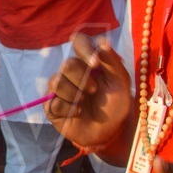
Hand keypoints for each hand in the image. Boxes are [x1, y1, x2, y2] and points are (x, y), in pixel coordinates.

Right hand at [44, 32, 134, 153]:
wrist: (110, 131)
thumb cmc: (115, 104)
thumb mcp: (120, 82)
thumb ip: (112, 61)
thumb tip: (102, 42)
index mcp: (87, 61)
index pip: (79, 41)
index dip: (84, 49)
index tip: (95, 64)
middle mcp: (71, 72)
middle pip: (67, 64)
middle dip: (83, 79)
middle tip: (94, 91)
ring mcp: (59, 88)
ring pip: (57, 81)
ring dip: (75, 94)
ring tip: (84, 103)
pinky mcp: (51, 106)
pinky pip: (54, 101)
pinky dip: (69, 109)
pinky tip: (78, 113)